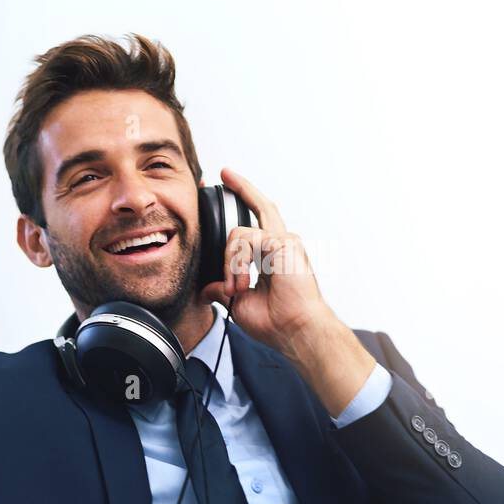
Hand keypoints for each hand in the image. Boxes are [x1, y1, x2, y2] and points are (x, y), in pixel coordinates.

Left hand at [199, 167, 375, 417]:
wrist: (296, 330)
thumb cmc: (277, 322)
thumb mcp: (240, 303)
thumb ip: (223, 290)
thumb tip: (207, 289)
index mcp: (274, 254)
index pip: (256, 223)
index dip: (243, 207)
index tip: (227, 191)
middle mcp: (282, 243)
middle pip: (261, 206)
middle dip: (242, 188)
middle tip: (225, 173)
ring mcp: (285, 241)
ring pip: (239, 233)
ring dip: (229, 264)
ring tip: (235, 288)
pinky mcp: (284, 243)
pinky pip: (246, 241)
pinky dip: (237, 264)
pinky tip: (242, 283)